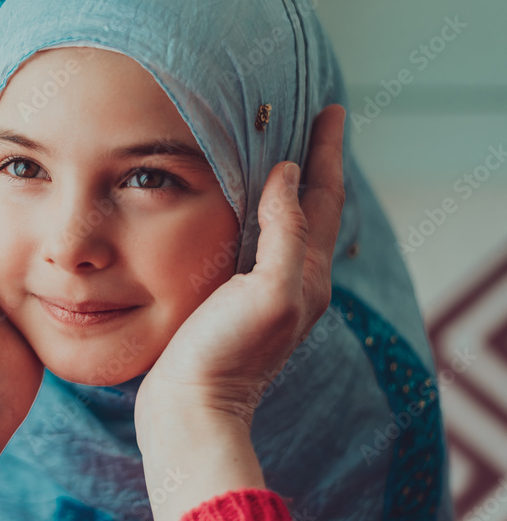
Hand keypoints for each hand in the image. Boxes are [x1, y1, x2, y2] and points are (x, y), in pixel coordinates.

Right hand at [133, 105, 345, 520]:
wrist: (190, 410)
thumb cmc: (224, 356)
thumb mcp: (265, 293)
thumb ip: (283, 234)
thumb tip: (288, 174)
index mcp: (305, 274)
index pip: (324, 198)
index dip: (328, 152)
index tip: (330, 110)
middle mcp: (293, 281)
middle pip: (312, 208)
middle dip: (314, 164)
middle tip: (307, 123)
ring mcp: (264, 292)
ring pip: (285, 224)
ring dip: (287, 186)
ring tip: (276, 154)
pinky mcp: (234, 302)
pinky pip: (257, 242)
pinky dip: (258, 213)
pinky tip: (239, 210)